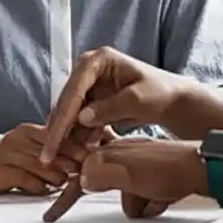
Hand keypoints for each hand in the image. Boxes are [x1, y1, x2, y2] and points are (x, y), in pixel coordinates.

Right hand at [0, 123, 96, 194]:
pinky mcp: (2, 172)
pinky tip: (46, 190)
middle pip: (50, 150)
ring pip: (40, 165)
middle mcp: (19, 139)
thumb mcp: (31, 146)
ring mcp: (9, 154)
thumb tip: (85, 155)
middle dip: (69, 162)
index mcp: (29, 130)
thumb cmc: (12, 156)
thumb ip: (53, 148)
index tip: (92, 155)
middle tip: (83, 172)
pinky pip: (26, 180)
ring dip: (56, 176)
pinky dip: (39, 186)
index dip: (76, 146)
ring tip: (65, 182)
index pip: (57, 135)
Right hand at [41, 46, 195, 163]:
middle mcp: (89, 70)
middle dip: (57, 131)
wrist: (175, 101)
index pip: (73, 91)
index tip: (52, 142)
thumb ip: (111, 107)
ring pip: (69, 114)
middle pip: (66, 103)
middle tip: (48, 158)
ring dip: (66, 137)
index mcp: (98, 60)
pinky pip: (79, 121)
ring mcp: (90, 86)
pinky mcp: (93, 101)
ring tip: (59, 162)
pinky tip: (75, 157)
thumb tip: (82, 117)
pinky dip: (77, 138)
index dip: (62, 119)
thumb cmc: (162, 93)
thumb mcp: (139, 100)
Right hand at [78, 137, 206, 218]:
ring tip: (157, 198)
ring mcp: (140, 165)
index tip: (55, 214)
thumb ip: (102, 175)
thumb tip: (83, 179)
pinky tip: (164, 199)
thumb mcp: (130, 174)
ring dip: (140, 203)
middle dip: (122, 200)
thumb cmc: (170, 169)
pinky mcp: (155, 176)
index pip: (82, 173)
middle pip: (108, 189)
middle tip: (137, 198)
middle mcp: (123, 155)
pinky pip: (145, 197)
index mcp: (111, 151)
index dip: (71, 194)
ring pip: (128, 197)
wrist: (205, 169)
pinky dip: (153, 202)